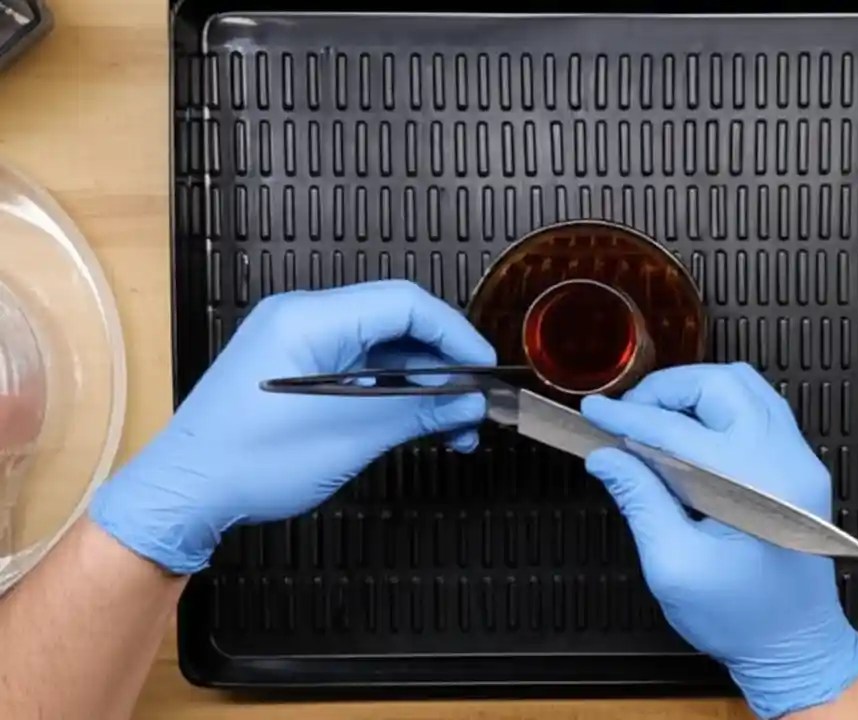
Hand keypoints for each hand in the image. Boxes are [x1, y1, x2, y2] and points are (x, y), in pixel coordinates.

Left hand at [89, 280, 495, 573]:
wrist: (187, 494)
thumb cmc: (246, 462)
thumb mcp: (348, 435)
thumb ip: (416, 411)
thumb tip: (466, 403)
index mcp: (309, 319)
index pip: (405, 303)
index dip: (454, 334)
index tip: (483, 368)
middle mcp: (303, 320)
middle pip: (397, 324)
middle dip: (443, 366)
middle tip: (472, 405)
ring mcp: (299, 345)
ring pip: (383, 351)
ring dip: (422, 386)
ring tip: (451, 428)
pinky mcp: (298, 371)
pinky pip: (360, 369)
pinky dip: (393, 394)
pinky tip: (417, 425)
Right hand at [581, 363, 857, 718]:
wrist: (796, 647)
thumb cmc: (742, 618)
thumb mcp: (674, 567)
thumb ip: (640, 502)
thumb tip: (606, 457)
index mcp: (758, 485)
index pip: (680, 430)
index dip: (629, 418)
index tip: (594, 413)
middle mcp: (788, 460)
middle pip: (722, 385)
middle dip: (666, 391)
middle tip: (626, 416)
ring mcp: (800, 459)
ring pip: (744, 387)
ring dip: (694, 393)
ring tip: (652, 420)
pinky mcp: (799, 466)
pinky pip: (759, 409)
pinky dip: (718, 407)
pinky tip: (687, 433)